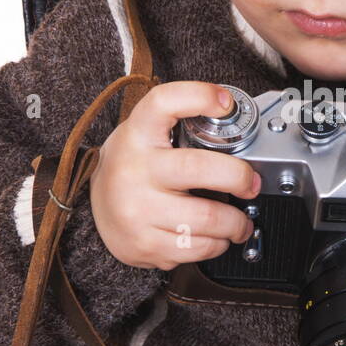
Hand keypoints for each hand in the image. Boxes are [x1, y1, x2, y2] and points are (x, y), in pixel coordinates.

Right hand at [89, 81, 260, 270]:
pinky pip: (196, 249)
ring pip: (208, 218)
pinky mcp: (143, 244)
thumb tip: (230, 114)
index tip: (225, 103)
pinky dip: (217, 245)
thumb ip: (182, 120)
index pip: (165, 102)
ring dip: (236, 222)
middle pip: (202, 169)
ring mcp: (137, 210)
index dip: (199, 96)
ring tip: (239, 221)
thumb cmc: (132, 164)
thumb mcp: (146, 131)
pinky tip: (215, 237)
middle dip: (240, 179)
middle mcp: (135, 170)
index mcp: (138, 134)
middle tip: (251, 185)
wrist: (94, 206)